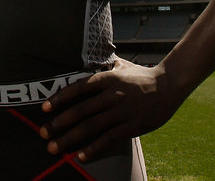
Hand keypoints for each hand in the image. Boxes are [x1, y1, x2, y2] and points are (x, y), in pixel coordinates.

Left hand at [39, 58, 183, 162]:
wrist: (170, 84)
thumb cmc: (142, 76)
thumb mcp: (122, 66)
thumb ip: (104, 65)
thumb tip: (86, 59)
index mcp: (108, 78)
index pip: (79, 88)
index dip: (60, 98)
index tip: (45, 109)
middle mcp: (113, 94)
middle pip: (81, 110)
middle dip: (59, 124)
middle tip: (43, 134)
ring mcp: (123, 110)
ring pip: (92, 126)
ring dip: (70, 138)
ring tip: (54, 148)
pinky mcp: (133, 125)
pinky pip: (109, 138)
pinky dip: (93, 148)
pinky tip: (80, 156)